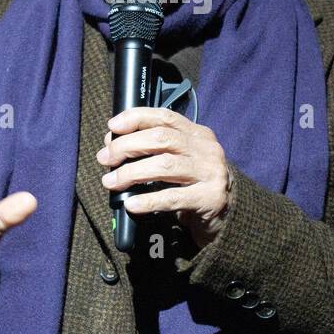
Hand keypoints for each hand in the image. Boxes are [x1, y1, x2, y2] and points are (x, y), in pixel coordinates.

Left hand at [97, 107, 230, 250]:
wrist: (228, 215)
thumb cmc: (195, 185)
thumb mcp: (181, 160)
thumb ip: (155, 149)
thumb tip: (114, 145)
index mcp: (198, 134)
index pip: (165, 117)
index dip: (136, 118)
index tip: (112, 127)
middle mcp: (206, 149)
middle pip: (162, 138)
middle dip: (127, 146)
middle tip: (106, 158)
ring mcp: (211, 173)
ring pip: (165, 165)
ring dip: (132, 173)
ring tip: (111, 182)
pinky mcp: (210, 198)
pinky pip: (173, 197)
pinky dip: (148, 200)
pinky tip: (131, 204)